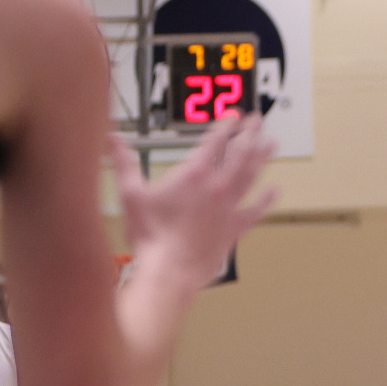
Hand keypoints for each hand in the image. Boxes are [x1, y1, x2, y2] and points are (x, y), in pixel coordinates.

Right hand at [111, 111, 278, 292]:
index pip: (214, 141)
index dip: (225, 125)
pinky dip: (267, 200)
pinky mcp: (235, 228)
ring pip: (251, 175)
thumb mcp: (131, 194)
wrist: (169, 270)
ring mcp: (230, 207)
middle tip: (258, 121)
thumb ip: (124, 163)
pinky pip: (256, 210)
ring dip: (262, 157)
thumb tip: (111, 140)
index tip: (233, 115)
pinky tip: (275, 191)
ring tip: (271, 143)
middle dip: (250, 134)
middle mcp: (217, 186)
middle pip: (240, 153)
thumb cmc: (151, 235)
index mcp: (194, 174)